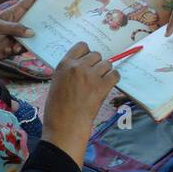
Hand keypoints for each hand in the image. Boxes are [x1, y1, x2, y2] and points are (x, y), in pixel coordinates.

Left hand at [0, 0, 42, 66]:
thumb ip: (14, 28)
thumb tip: (32, 32)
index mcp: (14, 13)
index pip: (29, 2)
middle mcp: (20, 22)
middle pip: (36, 18)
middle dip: (44, 19)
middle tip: (54, 20)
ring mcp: (20, 34)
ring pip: (33, 35)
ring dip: (28, 40)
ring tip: (16, 45)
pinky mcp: (19, 46)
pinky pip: (27, 46)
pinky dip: (19, 48)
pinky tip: (10, 50)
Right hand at [42, 42, 119, 163]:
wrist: (65, 125)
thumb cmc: (57, 108)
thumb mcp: (57, 82)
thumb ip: (69, 71)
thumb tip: (84, 65)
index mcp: (65, 64)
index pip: (82, 46)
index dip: (87, 53)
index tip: (87, 62)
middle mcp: (78, 67)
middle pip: (96, 55)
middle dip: (97, 64)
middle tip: (93, 76)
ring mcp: (91, 76)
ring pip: (107, 63)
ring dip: (105, 71)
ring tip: (100, 82)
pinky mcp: (102, 86)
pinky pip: (115, 75)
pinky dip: (113, 79)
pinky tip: (108, 85)